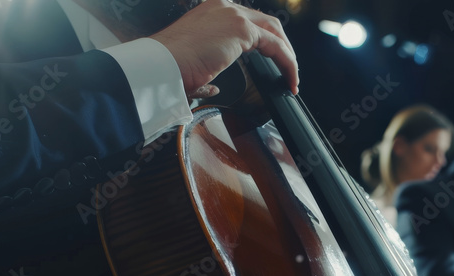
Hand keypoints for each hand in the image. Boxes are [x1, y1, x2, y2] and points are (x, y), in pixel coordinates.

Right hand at [150, 0, 298, 96]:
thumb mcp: (192, 65)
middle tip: (287, 68)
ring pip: (275, 33)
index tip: (270, 60)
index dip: (263, 40)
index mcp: (211, 12)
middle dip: (281, 46)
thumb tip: (213, 89)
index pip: (247, 21)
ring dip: (288, 56)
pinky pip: (276, 47)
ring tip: (292, 77)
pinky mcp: (242, 29)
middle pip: (267, 23)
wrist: (161, 64)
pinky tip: (289, 79)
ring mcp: (234, 16)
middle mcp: (224, 7)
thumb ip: (206, 72)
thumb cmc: (168, 68)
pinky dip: (287, 63)